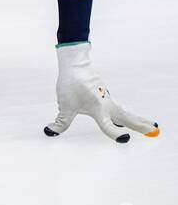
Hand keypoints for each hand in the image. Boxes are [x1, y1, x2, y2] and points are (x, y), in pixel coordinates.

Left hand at [44, 42, 159, 142]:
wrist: (76, 65)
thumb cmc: (71, 85)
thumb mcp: (64, 106)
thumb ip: (61, 122)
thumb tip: (50, 132)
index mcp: (98, 109)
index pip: (107, 125)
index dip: (114, 133)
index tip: (124, 139)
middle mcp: (107, 105)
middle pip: (127, 118)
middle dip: (140, 125)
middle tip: (155, 131)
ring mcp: (108, 100)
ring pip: (125, 113)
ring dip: (138, 120)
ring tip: (152, 127)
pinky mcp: (107, 97)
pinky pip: (120, 109)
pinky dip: (129, 115)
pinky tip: (130, 120)